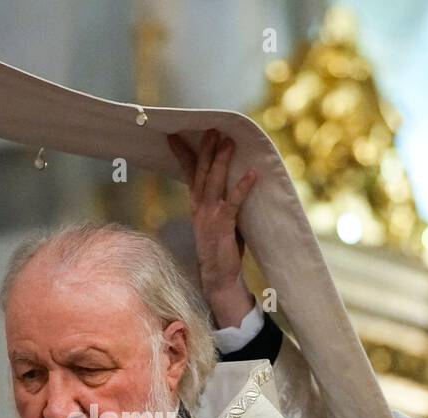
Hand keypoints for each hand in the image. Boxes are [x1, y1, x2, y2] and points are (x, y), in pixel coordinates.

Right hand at [168, 129, 257, 328]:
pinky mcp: (222, 226)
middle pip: (201, 172)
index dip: (183, 153)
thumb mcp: (220, 220)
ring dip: (221, 160)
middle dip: (206, 149)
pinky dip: (243, 187)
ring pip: (214, 182)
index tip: (175, 135)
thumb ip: (224, 202)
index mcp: (197, 205)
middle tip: (211, 128)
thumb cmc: (222, 250)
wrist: (218, 279)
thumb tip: (238, 180)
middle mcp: (199, 208)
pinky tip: (252, 173)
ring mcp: (209, 216)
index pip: (189, 173)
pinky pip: (233, 202)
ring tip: (228, 141)